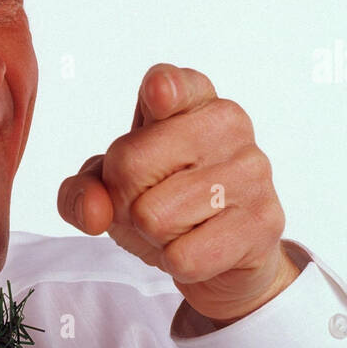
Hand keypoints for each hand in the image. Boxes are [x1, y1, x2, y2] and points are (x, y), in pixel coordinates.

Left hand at [56, 63, 298, 323]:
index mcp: (191, 100)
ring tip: (179, 225)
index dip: (162, 90)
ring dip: (152, 236)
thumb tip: (93, 210)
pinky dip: (176, 262)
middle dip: (123, 200)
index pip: (174, 85)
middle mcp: (227, 124)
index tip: (157, 94)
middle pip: (130, 165)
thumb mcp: (112, 188)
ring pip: (154, 217)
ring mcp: (251, 171)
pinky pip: (184, 256)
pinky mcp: (263, 221)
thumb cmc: (164, 203)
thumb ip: (83, 191)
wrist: (226, 256)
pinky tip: (199, 246)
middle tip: (151, 202)